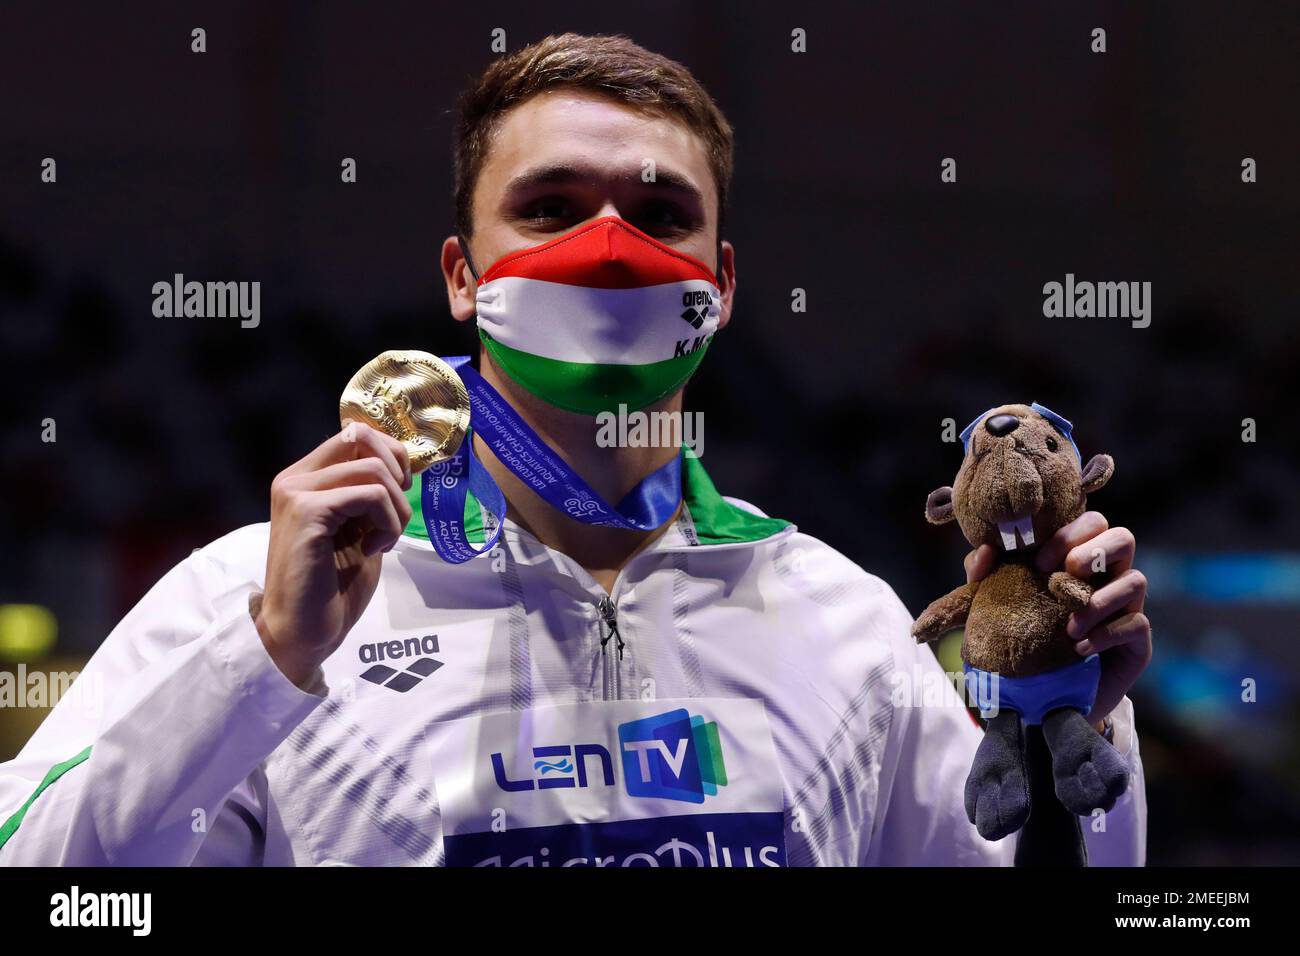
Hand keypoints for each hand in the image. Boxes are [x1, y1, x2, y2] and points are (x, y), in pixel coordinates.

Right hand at [255, 423, 412, 686]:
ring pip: (373, 469)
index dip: (391, 455)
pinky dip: (387, 523)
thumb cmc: (332, 587)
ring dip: (396, 508)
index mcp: (305, 478)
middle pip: (361, 435)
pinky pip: (371, 495)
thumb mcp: (360, 529)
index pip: (355, 432)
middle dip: (396, 472)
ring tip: (383, 540)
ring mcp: (297, 493)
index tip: (400, 493)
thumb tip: (407, 465)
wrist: (303, 632)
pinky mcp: (307, 513)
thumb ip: (372, 496)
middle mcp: (295, 478)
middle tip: (396, 514)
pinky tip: (373, 548)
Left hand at [964, 511, 1152, 725]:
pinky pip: (1137, 624)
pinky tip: (1079, 648)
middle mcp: (1106, 578)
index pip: (1090, 523)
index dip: (1069, 533)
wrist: (1045, 699)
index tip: (1040, 562)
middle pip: (1123, 538)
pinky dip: (1106, 633)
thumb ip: (982, 577)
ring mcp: (1126, 609)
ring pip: (1136, 580)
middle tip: (1068, 574)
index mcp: (1077, 560)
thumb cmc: (1022, 639)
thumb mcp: (993, 606)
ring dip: (1100, 600)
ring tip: (1069, 626)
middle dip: (1095, 550)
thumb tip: (984, 552)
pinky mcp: (1136, 642)